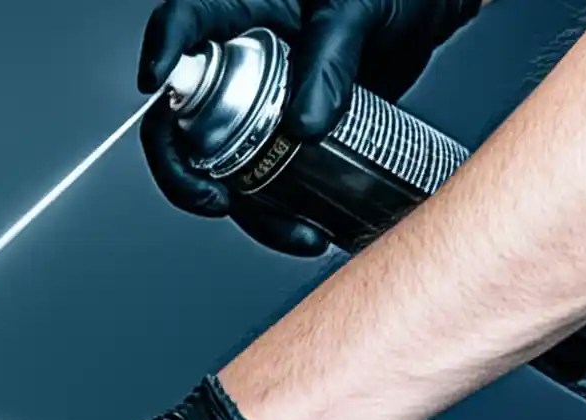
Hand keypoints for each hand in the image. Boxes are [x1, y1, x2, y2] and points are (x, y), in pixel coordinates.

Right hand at [137, 0, 481, 255]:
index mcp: (239, 10)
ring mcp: (255, 105)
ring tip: (298, 232)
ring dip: (249, 212)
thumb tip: (304, 127)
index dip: (162, 51)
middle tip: (213, 201)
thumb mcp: (360, 11)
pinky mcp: (282, 138)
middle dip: (185, 171)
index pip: (183, 23)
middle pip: (178, 119)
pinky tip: (311, 231)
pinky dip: (281, 215)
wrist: (429, 19)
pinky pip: (265, 183)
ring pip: (222, 167)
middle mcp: (234, 62)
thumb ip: (330, 59)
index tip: (156, 83)